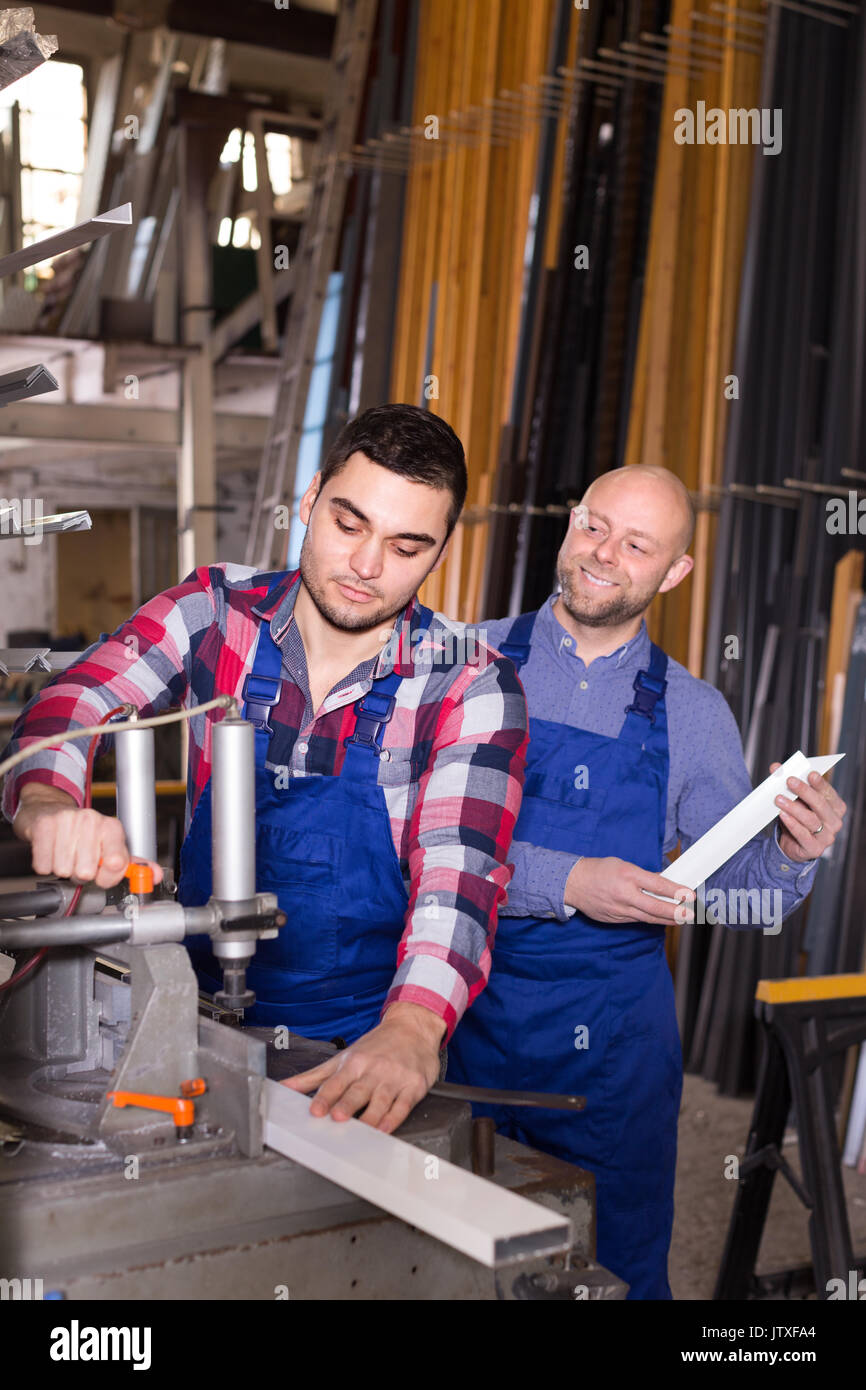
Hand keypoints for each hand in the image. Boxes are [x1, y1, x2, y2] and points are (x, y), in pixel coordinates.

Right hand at [14, 787, 162, 889]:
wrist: (51, 810)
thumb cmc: (82, 833)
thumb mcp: (111, 846)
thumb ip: (133, 864)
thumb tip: (156, 876)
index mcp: (112, 827)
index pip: (117, 864)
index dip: (107, 877)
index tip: (102, 872)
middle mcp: (92, 820)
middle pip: (86, 872)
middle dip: (80, 873)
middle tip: (79, 861)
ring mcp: (67, 820)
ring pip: (64, 870)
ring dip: (62, 868)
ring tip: (65, 854)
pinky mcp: (45, 825)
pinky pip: (44, 865)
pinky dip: (45, 865)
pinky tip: (51, 851)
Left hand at [280, 1002, 444, 1132]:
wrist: (413, 1028)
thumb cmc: (376, 1045)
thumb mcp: (344, 1057)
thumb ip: (314, 1076)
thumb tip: (284, 1087)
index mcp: (353, 1063)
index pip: (336, 1082)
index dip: (325, 1097)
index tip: (315, 1110)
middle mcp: (373, 1069)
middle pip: (357, 1091)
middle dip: (347, 1104)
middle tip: (337, 1118)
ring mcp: (394, 1078)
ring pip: (380, 1100)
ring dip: (370, 1115)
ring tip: (362, 1129)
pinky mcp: (413, 1087)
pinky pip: (403, 1105)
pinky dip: (394, 1118)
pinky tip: (386, 1127)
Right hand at [565, 856, 694, 925]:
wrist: (573, 883)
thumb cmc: (598, 870)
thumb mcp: (623, 865)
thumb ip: (643, 876)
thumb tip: (663, 883)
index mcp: (627, 874)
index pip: (658, 885)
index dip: (676, 891)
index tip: (690, 895)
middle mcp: (624, 893)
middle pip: (655, 907)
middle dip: (676, 912)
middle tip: (691, 914)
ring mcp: (619, 909)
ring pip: (648, 918)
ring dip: (667, 919)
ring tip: (682, 920)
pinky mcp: (615, 919)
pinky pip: (636, 920)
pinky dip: (649, 919)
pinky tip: (660, 920)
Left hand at [770, 763, 846, 863]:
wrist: (792, 844)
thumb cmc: (798, 819)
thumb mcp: (795, 800)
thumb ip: (787, 784)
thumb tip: (776, 768)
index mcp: (835, 807)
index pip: (829, 793)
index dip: (820, 783)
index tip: (810, 773)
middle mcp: (834, 822)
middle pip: (820, 804)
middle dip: (804, 791)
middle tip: (789, 781)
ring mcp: (827, 837)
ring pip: (810, 819)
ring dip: (793, 807)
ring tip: (779, 798)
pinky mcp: (815, 849)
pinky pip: (803, 835)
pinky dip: (792, 824)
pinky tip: (782, 814)